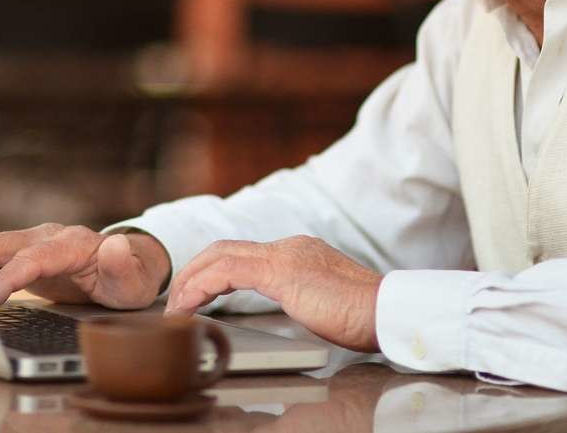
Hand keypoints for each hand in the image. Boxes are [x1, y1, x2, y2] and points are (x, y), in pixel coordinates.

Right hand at [0, 223, 170, 309]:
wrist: (128, 265)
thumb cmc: (130, 278)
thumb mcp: (135, 281)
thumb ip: (124, 266)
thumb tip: (116, 244)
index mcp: (71, 244)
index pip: (33, 258)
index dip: (8, 277)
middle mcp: (47, 237)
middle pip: (1, 243)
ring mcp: (32, 242)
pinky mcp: (22, 253)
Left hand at [164, 236, 382, 352]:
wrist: (391, 312)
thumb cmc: (367, 318)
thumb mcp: (325, 307)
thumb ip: (303, 304)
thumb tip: (291, 319)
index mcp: (299, 253)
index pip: (244, 253)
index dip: (214, 270)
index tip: (197, 294)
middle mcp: (289, 247)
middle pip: (225, 248)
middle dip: (194, 271)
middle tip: (176, 300)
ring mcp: (285, 255)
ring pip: (220, 255)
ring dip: (191, 280)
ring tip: (175, 307)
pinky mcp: (282, 272)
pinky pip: (226, 272)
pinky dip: (201, 286)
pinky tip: (189, 306)